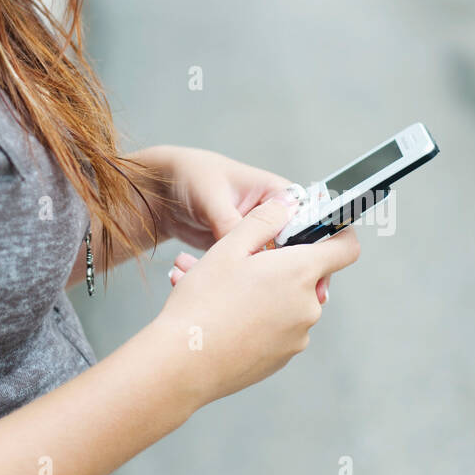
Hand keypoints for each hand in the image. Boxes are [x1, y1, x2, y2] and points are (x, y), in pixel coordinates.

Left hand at [133, 144, 328, 301]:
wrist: (161, 190)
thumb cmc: (191, 176)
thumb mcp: (213, 197)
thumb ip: (233, 223)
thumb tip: (251, 255)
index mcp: (276, 193)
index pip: (310, 222)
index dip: (313, 249)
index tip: (307, 272)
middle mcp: (272, 217)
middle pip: (296, 251)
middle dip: (291, 274)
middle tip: (288, 298)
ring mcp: (257, 237)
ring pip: (272, 266)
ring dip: (258, 282)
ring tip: (241, 296)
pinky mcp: (241, 253)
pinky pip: (248, 272)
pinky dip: (236, 283)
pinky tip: (215, 288)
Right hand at [154, 194, 359, 412]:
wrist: (183, 364)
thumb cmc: (203, 304)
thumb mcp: (229, 247)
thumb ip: (264, 220)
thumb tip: (289, 205)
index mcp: (300, 273)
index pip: (346, 247)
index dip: (338, 232)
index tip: (321, 228)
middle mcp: (307, 307)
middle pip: (306, 274)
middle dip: (274, 264)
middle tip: (235, 260)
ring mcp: (296, 337)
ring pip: (283, 301)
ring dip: (257, 291)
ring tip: (212, 288)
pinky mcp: (281, 358)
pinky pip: (274, 328)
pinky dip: (254, 317)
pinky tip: (218, 314)